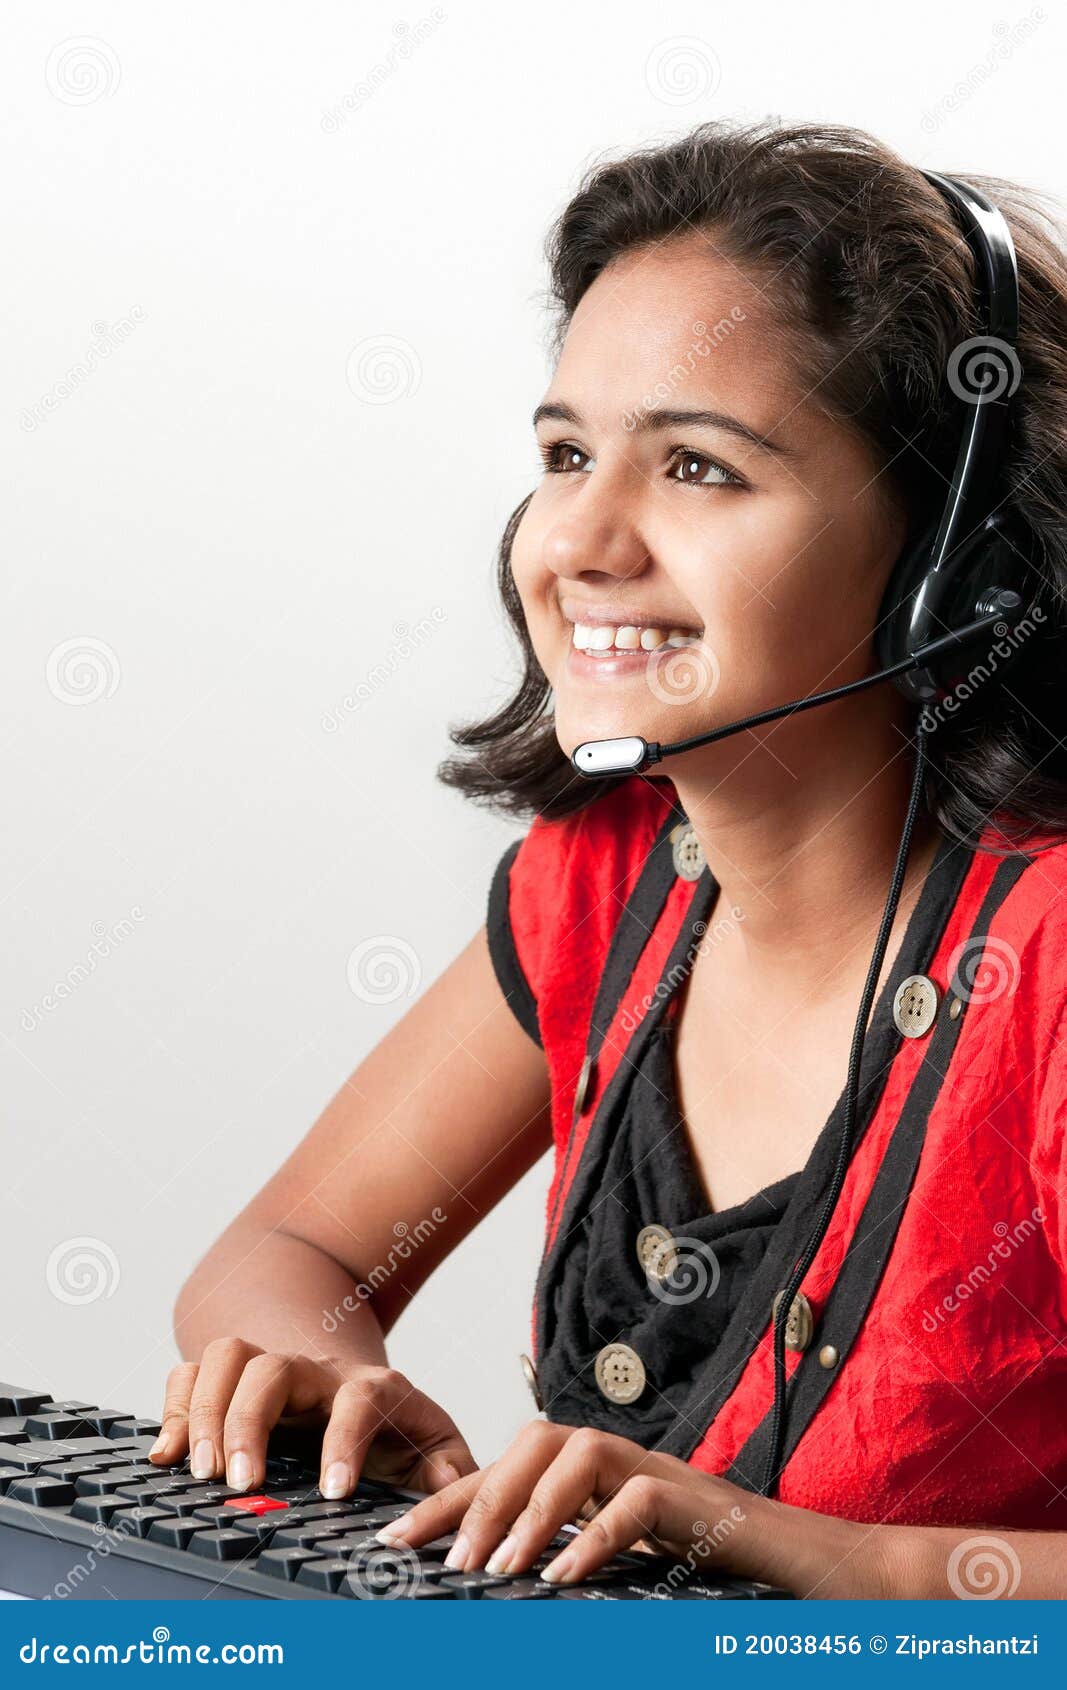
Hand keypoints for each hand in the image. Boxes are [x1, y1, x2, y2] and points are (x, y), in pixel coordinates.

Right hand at [149, 1339, 476, 1498]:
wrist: (358, 1386)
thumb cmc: (396, 1431)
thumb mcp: (434, 1448)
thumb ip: (450, 1474)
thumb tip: (455, 1499)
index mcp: (374, 1391)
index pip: (359, 1401)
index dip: (344, 1443)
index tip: (333, 1493)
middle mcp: (318, 1373)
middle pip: (275, 1367)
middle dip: (250, 1421)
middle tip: (240, 1484)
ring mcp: (270, 1370)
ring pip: (228, 1356)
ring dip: (205, 1410)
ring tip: (199, 1472)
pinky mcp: (232, 1381)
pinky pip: (192, 1371)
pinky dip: (172, 1408)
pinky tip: (164, 1455)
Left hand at [374, 1419, 874, 1595]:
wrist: (827, 1576)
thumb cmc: (726, 1578)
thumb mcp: (635, 1574)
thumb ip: (578, 1565)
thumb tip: (502, 1595)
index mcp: (600, 1478)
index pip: (513, 1468)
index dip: (450, 1498)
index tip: (391, 1541)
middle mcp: (626, 1462)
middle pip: (534, 1443)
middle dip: (475, 1495)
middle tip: (434, 1558)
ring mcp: (665, 1475)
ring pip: (578, 1455)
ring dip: (527, 1510)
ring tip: (490, 1570)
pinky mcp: (703, 1502)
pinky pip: (638, 1500)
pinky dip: (594, 1537)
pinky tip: (561, 1580)